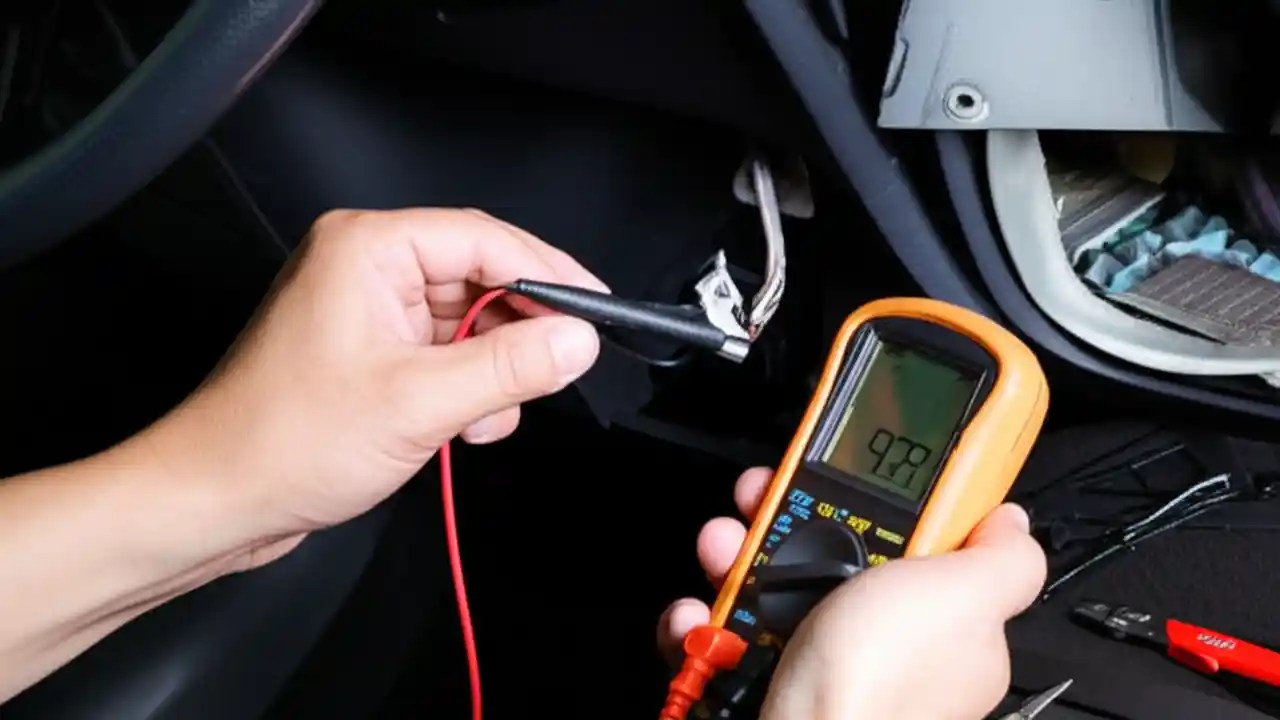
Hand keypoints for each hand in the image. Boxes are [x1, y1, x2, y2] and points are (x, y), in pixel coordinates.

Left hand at [142, 208, 605, 562]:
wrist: (214, 500)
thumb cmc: (284, 442)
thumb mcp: (419, 403)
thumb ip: (509, 366)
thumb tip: (577, 339)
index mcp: (367, 248)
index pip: (485, 238)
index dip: (549, 272)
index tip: (597, 309)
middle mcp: (366, 267)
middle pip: (480, 278)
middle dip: (516, 335)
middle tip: (555, 370)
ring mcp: (367, 310)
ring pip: (468, 322)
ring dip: (490, 373)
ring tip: (478, 419)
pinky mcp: (370, 352)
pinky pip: (444, 353)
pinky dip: (465, 390)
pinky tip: (458, 428)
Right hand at [657, 468, 1045, 719]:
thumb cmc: (881, 680)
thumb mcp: (965, 598)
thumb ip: (1002, 559)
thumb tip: (1012, 523)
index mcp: (940, 625)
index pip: (915, 542)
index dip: (876, 498)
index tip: (842, 472)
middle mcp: (879, 644)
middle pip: (831, 552)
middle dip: (786, 516)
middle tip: (759, 498)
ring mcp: (816, 661)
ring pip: (770, 583)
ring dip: (734, 555)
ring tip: (721, 549)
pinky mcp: (760, 678)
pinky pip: (725, 632)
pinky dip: (703, 619)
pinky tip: (701, 614)